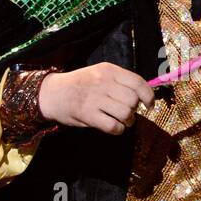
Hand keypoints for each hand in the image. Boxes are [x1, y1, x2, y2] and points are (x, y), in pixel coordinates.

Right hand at [37, 63, 153, 134]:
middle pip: (133, 100)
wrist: (52, 93)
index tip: (149, 105)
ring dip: (127, 121)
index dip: (148, 96)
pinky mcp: (88, 114)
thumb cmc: (80, 85)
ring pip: (126, 113)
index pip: (138, 82)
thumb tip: (143, 95)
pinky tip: (113, 128)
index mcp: (108, 70)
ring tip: (121, 121)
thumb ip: (119, 81)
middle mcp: (103, 82)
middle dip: (134, 110)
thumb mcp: (99, 74)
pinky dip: (118, 130)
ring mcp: (95, 98)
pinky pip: (113, 126)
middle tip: (127, 114)